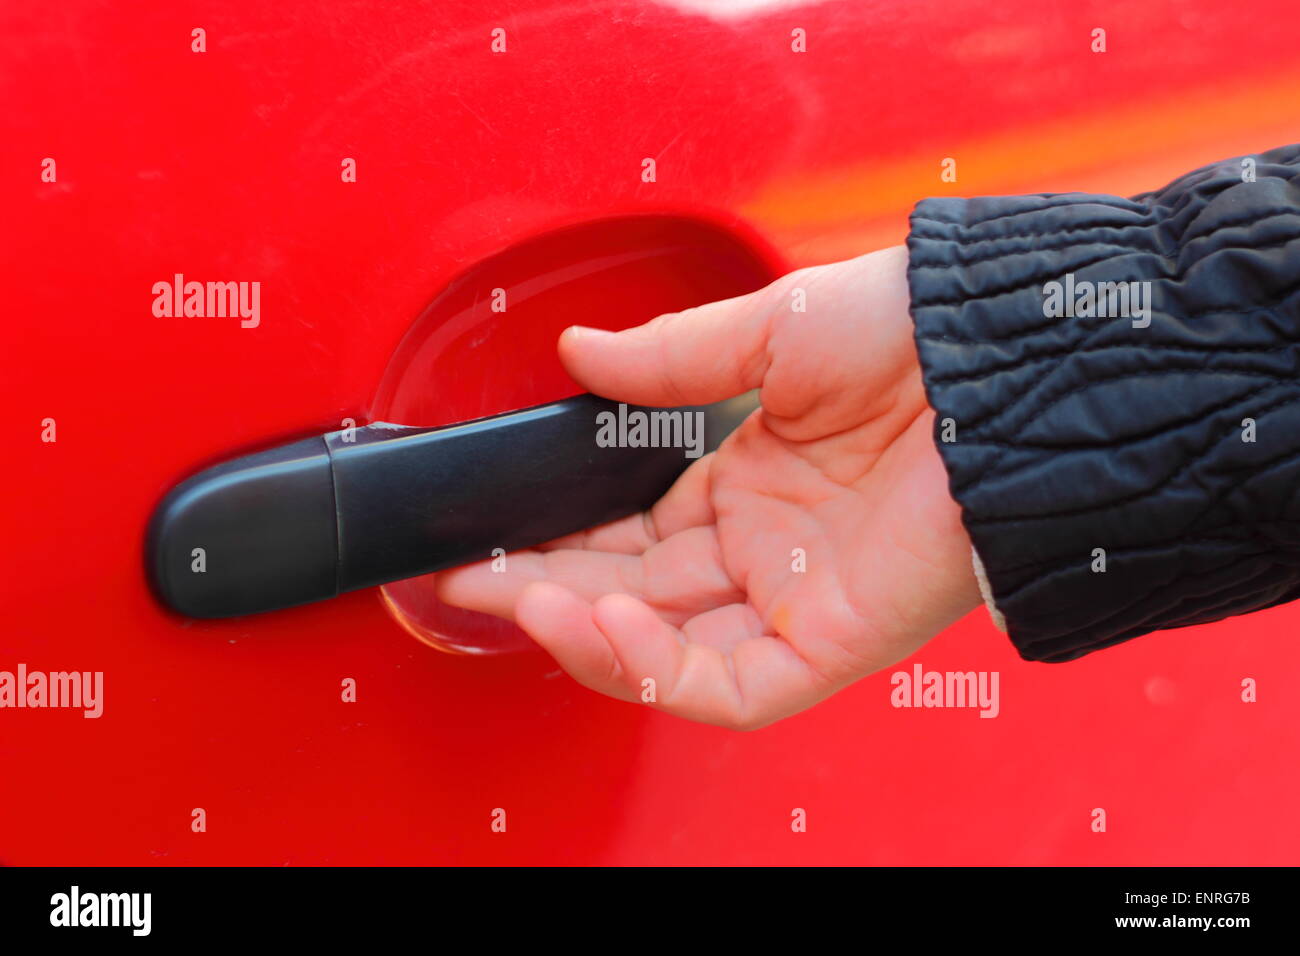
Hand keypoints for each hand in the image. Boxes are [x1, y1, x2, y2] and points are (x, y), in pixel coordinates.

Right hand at [436, 245, 980, 728]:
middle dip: (546, 589)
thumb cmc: (913, 333)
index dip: (558, 539)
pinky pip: (735, 684)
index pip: (630, 534)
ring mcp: (798, 596)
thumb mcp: (768, 331)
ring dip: (588, 635)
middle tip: (472, 574)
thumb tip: (578, 356)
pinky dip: (662, 667)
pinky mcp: (835, 638)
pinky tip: (604, 621)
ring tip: (520, 598)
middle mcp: (766, 548)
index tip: (493, 531)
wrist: (1004, 355)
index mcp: (748, 482)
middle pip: (634, 595)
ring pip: (673, 652)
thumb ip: (667, 362)